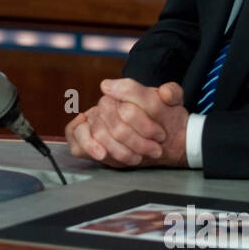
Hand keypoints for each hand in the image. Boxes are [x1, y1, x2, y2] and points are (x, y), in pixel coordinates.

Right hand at [65, 79, 188, 168]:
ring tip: (137, 158)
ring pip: (99, 135)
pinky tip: (102, 154)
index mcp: (122, 92)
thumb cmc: (163, 118)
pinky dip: (88, 145)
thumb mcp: (172, 101)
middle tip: (155, 149)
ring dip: (120, 151)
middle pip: (116, 127)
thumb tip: (164, 91)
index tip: (160, 135)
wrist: (160, 136)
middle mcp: (105, 104)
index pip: (128, 109)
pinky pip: (75, 136)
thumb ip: (172, 92)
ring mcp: (93, 119)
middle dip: (137, 142)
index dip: (145, 125)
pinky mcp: (85, 135)